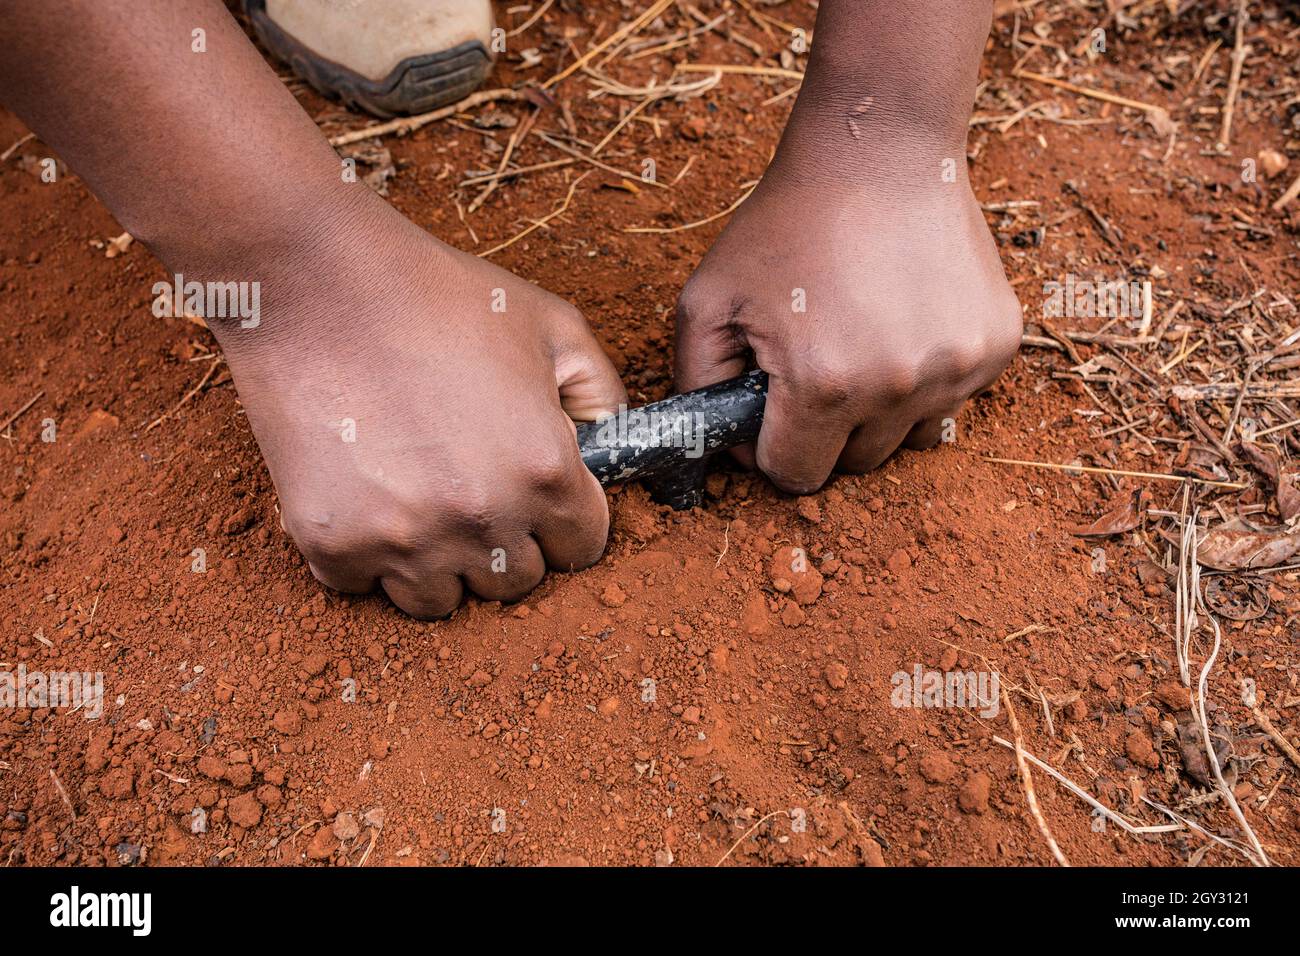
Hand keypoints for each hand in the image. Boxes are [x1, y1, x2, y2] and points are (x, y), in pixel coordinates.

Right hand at [212, 201, 625, 617]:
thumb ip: (600, 391)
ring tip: (416, 494)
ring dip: (438, 561)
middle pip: (517, 582)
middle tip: (471, 487)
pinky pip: (364, 585)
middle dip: (506, 542)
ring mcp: (404, 539)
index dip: (565, 521)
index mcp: (545, 470)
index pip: (583, 549)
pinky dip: (365, 551)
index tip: (539, 499)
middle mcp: (483, 518)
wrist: (313, 282)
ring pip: (442, 599)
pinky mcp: (333, 544)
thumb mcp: (551, 324)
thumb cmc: (436, 295)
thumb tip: (611, 442)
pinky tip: (361, 489)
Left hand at [675, 173, 1021, 493]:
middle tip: (811, 363)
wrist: (880, 148)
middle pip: (853, 464)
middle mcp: (899, 388)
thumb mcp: (706, 299)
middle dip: (823, 430)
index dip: (769, 448)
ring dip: (879, 412)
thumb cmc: (787, 221)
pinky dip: (925, 378)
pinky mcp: (997, 345)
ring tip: (860, 342)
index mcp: (823, 385)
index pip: (794, 476)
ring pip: (907, 439)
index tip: (767, 410)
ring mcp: (958, 368)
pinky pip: (952, 399)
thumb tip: (726, 448)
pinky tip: (903, 321)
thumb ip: (695, 385)